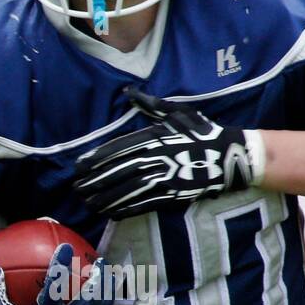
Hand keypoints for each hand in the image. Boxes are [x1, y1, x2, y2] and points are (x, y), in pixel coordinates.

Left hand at [74, 94, 263, 216]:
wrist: (228, 155)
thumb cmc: (201, 131)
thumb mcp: (177, 112)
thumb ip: (150, 104)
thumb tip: (129, 92)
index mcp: (154, 137)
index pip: (118, 149)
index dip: (97, 159)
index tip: (79, 166)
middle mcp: (155, 157)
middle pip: (118, 171)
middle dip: (95, 181)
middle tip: (76, 188)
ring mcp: (164, 177)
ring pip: (128, 190)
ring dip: (106, 197)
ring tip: (88, 202)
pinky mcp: (173, 194)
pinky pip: (145, 203)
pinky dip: (127, 209)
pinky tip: (111, 213)